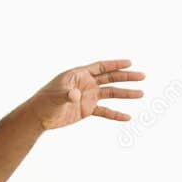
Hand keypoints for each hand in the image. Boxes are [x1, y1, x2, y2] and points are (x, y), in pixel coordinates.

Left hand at [28, 59, 145, 129]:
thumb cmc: (45, 102)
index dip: (115, 64)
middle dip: (126, 77)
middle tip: (142, 76)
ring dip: (125, 94)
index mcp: (79, 75)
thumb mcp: (55, 97)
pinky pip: (105, 111)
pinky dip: (116, 114)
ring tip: (141, 94)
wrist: (39, 116)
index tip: (130, 63)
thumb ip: (66, 95)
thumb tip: (75, 96)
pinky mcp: (87, 110)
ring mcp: (88, 96)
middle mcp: (86, 84)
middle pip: (110, 78)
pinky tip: (127, 117)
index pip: (101, 67)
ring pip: (111, 93)